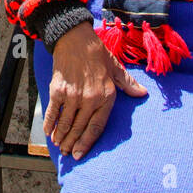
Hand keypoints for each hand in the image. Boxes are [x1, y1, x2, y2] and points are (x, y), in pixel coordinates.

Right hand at [46, 23, 147, 158]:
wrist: (75, 38)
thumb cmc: (97, 53)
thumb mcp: (116, 68)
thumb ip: (128, 84)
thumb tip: (142, 94)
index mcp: (106, 96)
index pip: (97, 127)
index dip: (87, 143)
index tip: (81, 153)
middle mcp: (90, 98)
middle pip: (79, 129)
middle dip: (72, 144)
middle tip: (69, 154)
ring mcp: (73, 95)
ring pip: (66, 124)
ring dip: (61, 137)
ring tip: (59, 145)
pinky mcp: (57, 90)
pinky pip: (53, 112)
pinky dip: (50, 124)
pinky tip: (49, 132)